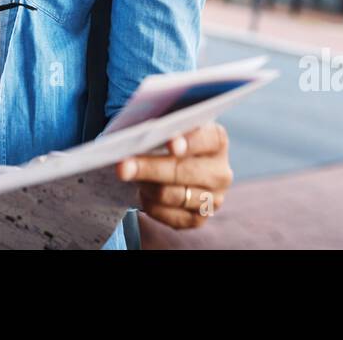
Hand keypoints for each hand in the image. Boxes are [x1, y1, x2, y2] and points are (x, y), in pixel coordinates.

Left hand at [116, 121, 232, 229]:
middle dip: (149, 168)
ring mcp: (214, 198)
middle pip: (183, 171)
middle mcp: (221, 172)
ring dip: (145, 185)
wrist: (174, 163)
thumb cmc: (168, 137)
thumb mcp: (170, 123)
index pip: (206, 139)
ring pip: (173, 195)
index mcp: (217, 140)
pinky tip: (141, 192)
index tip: (170, 144)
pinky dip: (150, 204)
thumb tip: (140, 132)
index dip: (188, 142)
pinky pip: (170, 217)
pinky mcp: (199, 218)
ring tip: (127, 175)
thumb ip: (163, 124)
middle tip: (122, 166)